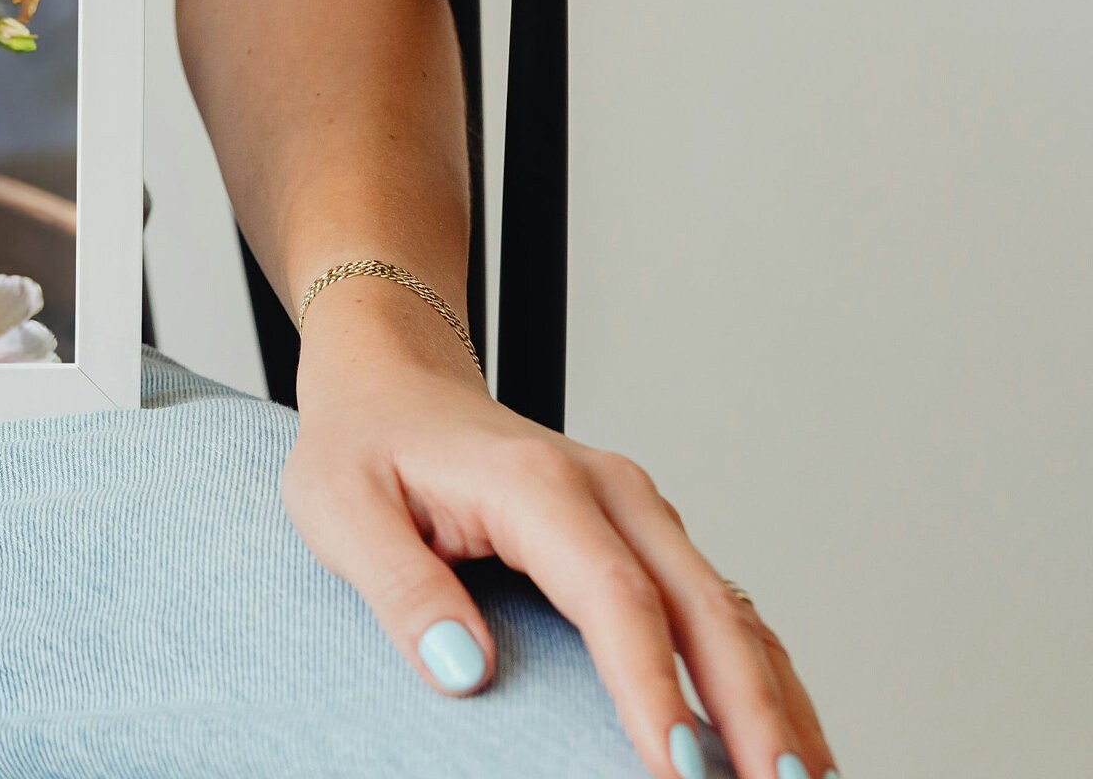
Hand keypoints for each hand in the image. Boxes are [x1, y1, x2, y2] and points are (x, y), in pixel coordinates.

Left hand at [281, 280, 835, 778]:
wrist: (392, 381)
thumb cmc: (362, 445)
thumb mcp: (337, 508)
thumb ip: (398, 586)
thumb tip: (463, 669)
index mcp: (535, 485)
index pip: (616, 599)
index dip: (654, 689)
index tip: (679, 771)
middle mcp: (610, 493)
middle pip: (704, 610)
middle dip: (752, 711)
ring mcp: (639, 514)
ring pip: (732, 613)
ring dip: (776, 700)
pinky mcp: (647, 539)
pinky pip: (722, 610)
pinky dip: (763, 674)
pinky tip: (785, 736)